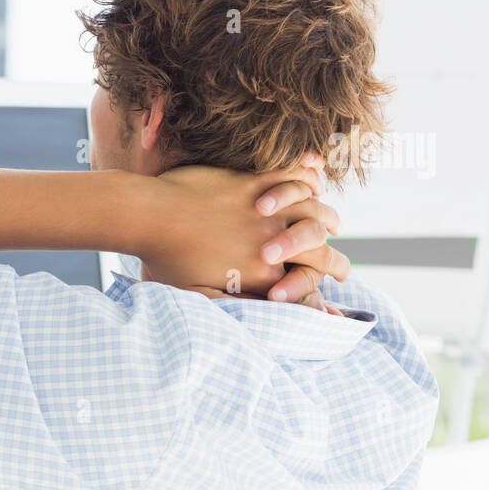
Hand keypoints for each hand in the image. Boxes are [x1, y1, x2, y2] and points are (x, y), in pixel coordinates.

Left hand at [138, 153, 348, 298]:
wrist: (147, 215)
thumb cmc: (166, 260)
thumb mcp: (198, 295)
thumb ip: (234, 305)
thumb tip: (263, 315)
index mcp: (263, 272)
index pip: (309, 280)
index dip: (325, 289)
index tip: (336, 292)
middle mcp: (272, 238)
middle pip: (320, 245)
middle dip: (335, 259)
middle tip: (341, 269)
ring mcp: (266, 207)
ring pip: (314, 207)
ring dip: (326, 216)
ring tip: (332, 224)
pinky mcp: (252, 179)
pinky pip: (292, 174)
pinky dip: (308, 175)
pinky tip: (316, 177)